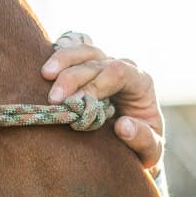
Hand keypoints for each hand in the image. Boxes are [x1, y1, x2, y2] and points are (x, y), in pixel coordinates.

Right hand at [41, 31, 163, 172]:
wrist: (135, 139)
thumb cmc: (143, 143)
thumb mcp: (151, 149)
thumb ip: (143, 139)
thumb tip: (123, 126)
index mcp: (141, 83)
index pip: (117, 72)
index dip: (95, 85)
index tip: (75, 103)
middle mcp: (123, 68)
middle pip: (95, 60)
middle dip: (72, 77)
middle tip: (53, 99)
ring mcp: (104, 64)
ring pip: (84, 50)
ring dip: (62, 59)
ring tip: (45, 74)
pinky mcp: (88, 65)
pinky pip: (76, 47)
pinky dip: (63, 48)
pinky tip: (49, 58)